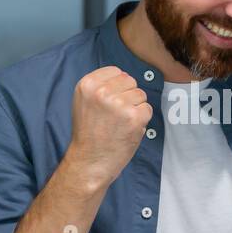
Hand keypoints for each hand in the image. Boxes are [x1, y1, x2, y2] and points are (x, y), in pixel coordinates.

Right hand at [65, 66, 152, 188]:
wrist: (90, 161)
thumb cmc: (89, 133)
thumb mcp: (84, 102)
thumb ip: (100, 86)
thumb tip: (123, 75)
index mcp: (87, 84)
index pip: (116, 71)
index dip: (117, 87)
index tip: (109, 102)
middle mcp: (102, 91)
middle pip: (130, 81)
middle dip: (127, 96)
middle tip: (115, 115)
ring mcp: (119, 104)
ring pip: (140, 94)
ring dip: (135, 108)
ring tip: (120, 123)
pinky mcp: (134, 117)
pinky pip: (147, 109)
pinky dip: (142, 120)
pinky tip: (128, 129)